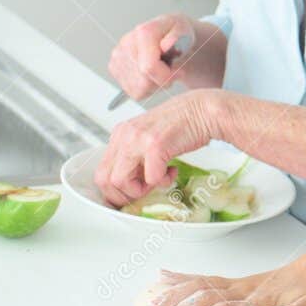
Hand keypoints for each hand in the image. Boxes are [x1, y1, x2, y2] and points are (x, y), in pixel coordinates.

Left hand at [95, 91, 217, 205]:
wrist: (204, 110)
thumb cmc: (183, 125)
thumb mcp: (149, 138)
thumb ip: (136, 156)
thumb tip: (132, 183)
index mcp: (120, 134)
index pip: (102, 171)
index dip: (116, 189)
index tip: (133, 193)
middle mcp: (124, 135)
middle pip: (105, 179)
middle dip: (126, 194)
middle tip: (145, 191)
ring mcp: (137, 139)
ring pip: (120, 182)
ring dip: (141, 190)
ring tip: (159, 180)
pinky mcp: (155, 146)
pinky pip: (150, 179)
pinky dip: (163, 182)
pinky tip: (173, 170)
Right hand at [109, 13, 194, 100]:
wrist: (170, 36)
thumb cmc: (179, 35)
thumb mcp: (186, 31)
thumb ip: (178, 36)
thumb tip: (165, 45)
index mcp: (143, 32)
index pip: (149, 67)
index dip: (167, 76)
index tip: (179, 72)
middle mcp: (126, 43)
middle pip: (144, 82)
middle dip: (163, 80)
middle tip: (172, 69)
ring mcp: (117, 56)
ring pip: (138, 90)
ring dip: (155, 85)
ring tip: (162, 70)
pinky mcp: (114, 68)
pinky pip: (133, 92)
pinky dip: (147, 88)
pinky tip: (153, 74)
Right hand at [146, 251, 305, 305]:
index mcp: (259, 299)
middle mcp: (244, 289)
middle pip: (206, 297)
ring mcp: (239, 284)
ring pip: (201, 285)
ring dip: (176, 293)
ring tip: (152, 303)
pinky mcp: (237, 282)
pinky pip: (206, 278)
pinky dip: (183, 278)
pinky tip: (164, 277)